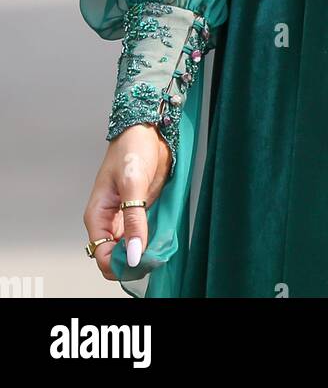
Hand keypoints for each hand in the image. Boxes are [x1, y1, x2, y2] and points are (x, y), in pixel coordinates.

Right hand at [83, 124, 171, 278]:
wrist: (148, 129)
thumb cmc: (132, 149)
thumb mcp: (133, 183)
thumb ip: (133, 220)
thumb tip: (133, 254)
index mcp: (97, 216)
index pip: (101, 256)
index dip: (119, 264)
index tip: (141, 262)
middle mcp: (108, 221)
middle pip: (115, 256)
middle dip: (133, 262)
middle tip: (153, 257)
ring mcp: (125, 218)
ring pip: (131, 248)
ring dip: (144, 253)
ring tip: (160, 249)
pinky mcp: (141, 212)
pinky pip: (144, 235)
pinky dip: (152, 241)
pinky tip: (163, 239)